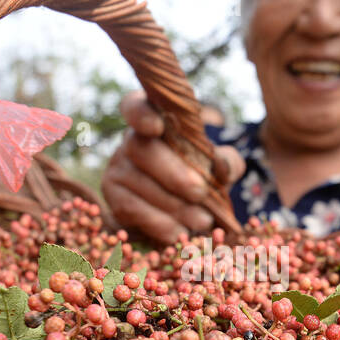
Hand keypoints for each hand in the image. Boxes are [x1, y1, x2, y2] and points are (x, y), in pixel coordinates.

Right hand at [102, 91, 243, 243]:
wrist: (184, 200)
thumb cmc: (202, 171)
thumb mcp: (219, 162)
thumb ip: (227, 160)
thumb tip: (222, 167)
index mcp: (154, 118)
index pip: (136, 106)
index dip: (142, 115)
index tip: (156, 127)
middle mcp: (129, 139)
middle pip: (142, 150)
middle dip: (172, 173)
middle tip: (200, 192)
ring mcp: (117, 168)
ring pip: (138, 184)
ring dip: (172, 206)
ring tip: (202, 221)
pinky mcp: (113, 197)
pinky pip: (132, 211)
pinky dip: (158, 224)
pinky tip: (180, 233)